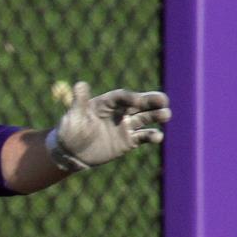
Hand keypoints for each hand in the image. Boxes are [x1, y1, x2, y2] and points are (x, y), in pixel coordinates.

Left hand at [46, 83, 169, 172]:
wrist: (71, 152)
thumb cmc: (69, 131)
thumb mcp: (73, 116)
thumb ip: (79, 101)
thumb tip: (79, 84)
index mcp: (106, 103)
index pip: (121, 97)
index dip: (129, 97)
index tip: (137, 101)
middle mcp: (119, 112)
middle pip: (138, 104)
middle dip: (151, 101)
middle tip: (164, 100)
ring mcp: (125, 125)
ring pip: (145, 118)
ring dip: (156, 116)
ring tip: (166, 115)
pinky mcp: (129, 140)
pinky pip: (143, 137)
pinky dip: (151, 136)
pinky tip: (158, 137)